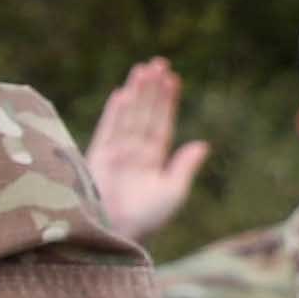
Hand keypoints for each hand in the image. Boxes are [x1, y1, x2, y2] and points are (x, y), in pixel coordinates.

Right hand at [84, 55, 210, 246]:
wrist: (112, 234)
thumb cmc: (144, 220)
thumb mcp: (172, 193)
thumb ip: (184, 167)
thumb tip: (202, 144)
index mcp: (153, 161)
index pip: (162, 124)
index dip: (167, 102)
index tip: (173, 78)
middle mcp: (133, 153)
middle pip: (145, 114)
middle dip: (151, 90)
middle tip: (158, 62)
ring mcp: (114, 154)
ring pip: (129, 117)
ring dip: (136, 94)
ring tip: (142, 69)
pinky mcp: (96, 159)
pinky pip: (108, 130)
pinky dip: (114, 113)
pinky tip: (121, 95)